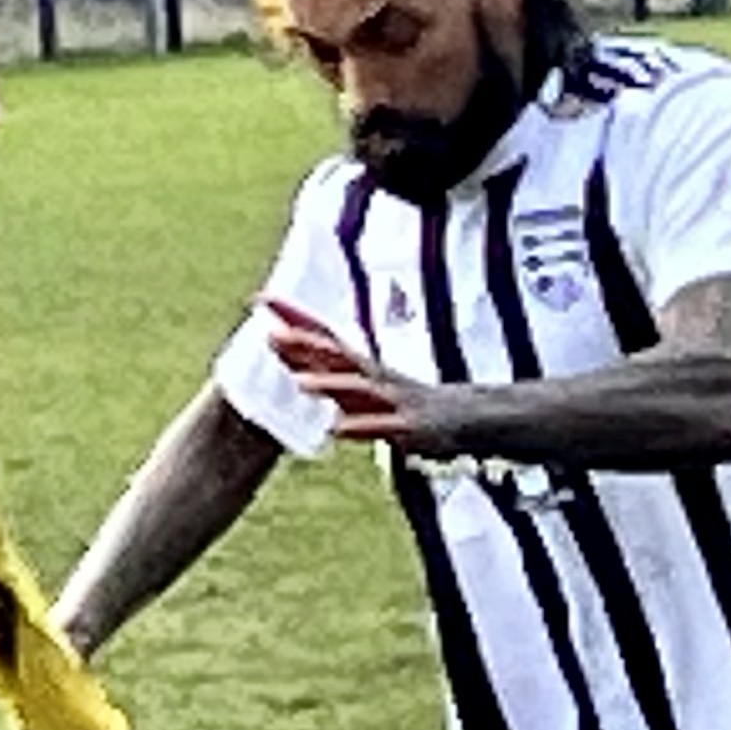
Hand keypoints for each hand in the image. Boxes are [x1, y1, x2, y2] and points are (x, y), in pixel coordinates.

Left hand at [260, 293, 456, 455]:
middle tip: (269, 332)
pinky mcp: (410, 427)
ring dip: (328, 384)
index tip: (260, 300)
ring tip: (298, 383)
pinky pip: (382, 427)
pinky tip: (337, 429)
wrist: (471, 417)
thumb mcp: (368, 389)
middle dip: (303, 343)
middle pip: (336, 355)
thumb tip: (296, 369)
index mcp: (363, 366)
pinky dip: (360, 426)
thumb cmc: (412, 404)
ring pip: (357, 389)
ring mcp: (394, 400)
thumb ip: (333, 379)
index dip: (293, 317)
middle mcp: (375, 377)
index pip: (323, 335)